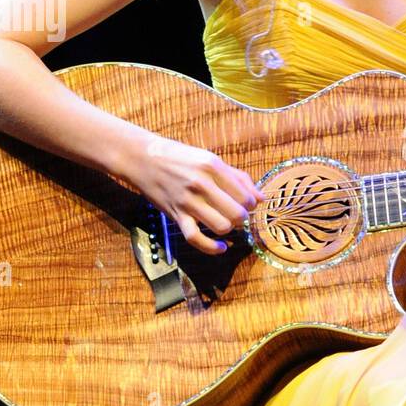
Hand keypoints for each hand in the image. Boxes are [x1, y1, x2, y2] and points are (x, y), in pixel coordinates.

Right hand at [135, 134, 267, 254]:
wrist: (143, 158)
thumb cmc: (180, 158)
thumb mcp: (211, 159)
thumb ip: (238, 178)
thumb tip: (262, 198)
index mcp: (213, 166)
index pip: (245, 196)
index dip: (251, 205)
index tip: (246, 205)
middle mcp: (201, 184)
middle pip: (237, 214)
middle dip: (242, 218)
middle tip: (238, 215)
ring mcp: (187, 201)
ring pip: (221, 227)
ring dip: (229, 229)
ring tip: (226, 223)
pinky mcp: (176, 215)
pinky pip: (196, 239)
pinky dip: (212, 248)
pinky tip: (221, 247)